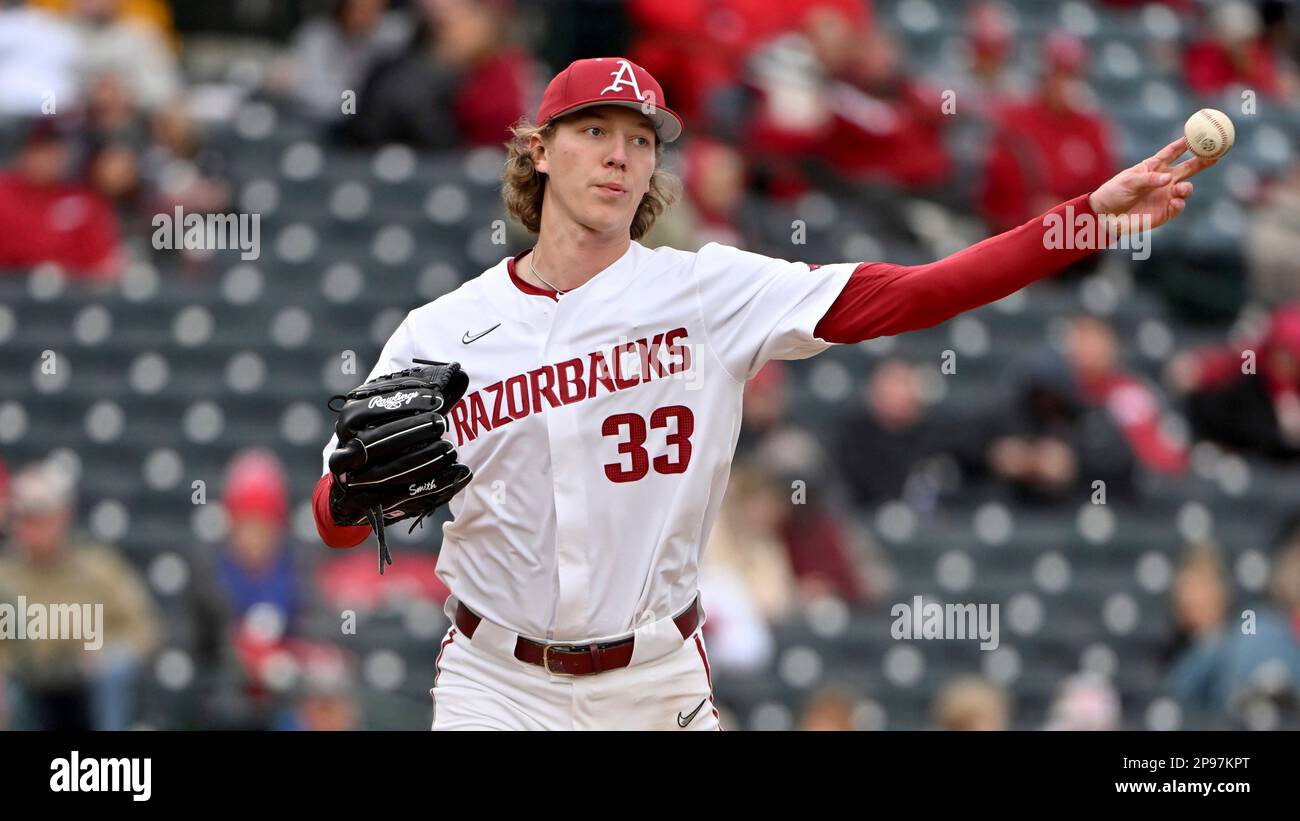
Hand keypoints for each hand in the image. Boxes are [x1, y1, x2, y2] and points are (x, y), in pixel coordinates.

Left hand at [1088, 138, 1217, 229]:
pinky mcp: (1165, 211)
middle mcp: (1163, 180)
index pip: (1172, 152)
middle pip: (1188, 168)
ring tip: (1179, 189)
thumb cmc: (1114, 193)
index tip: (1197, 135)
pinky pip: (1179, 206)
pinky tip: (1175, 202)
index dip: (1184, 144)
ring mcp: (1165, 196)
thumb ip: (1149, 179)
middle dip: (1203, 161)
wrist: (1106, 216)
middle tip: (1216, 154)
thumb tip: (1169, 179)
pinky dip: (1180, 203)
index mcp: (1153, 167)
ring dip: (1186, 188)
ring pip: (1186, 189)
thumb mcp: (1128, 181)